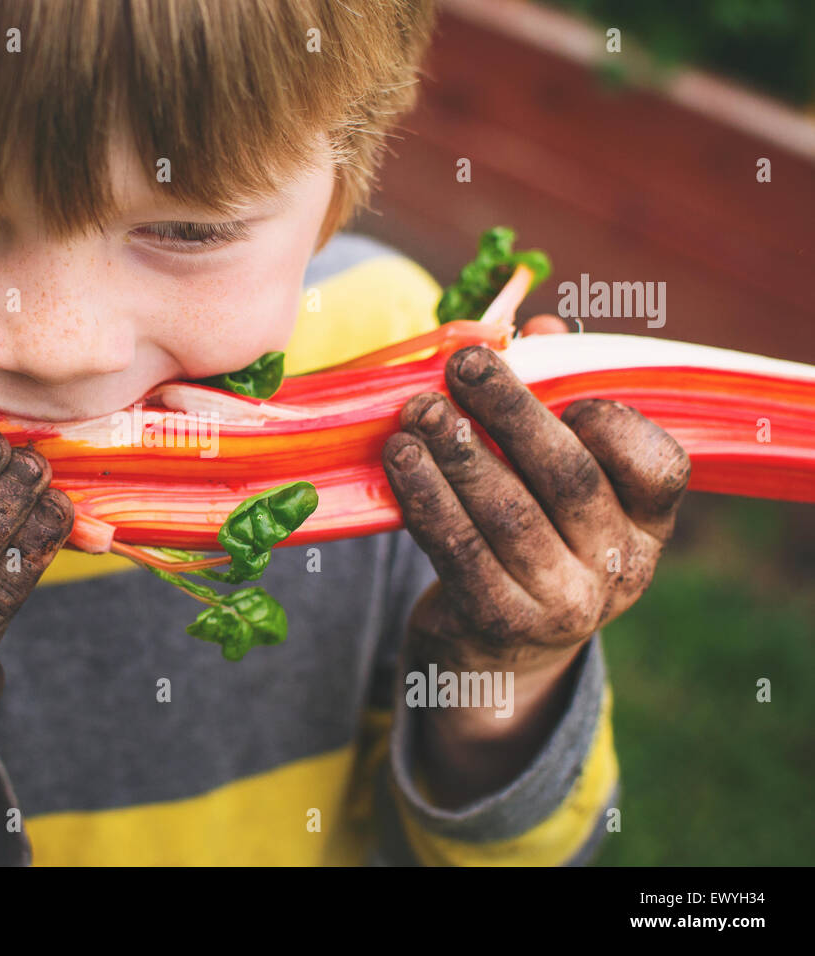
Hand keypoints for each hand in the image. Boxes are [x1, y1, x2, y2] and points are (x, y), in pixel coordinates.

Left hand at [381, 343, 689, 801]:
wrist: (497, 649)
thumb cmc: (527, 533)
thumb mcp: (552, 477)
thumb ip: (554, 397)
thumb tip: (540, 323)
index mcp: (646, 522)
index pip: (658, 468)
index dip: (615, 424)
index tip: (561, 384)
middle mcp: (617, 567)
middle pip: (567, 477)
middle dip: (511, 412)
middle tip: (462, 365)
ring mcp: (562, 604)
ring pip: (507, 513)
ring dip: (456, 453)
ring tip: (417, 409)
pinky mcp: (499, 623)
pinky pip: (459, 551)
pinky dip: (426, 500)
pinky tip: (399, 460)